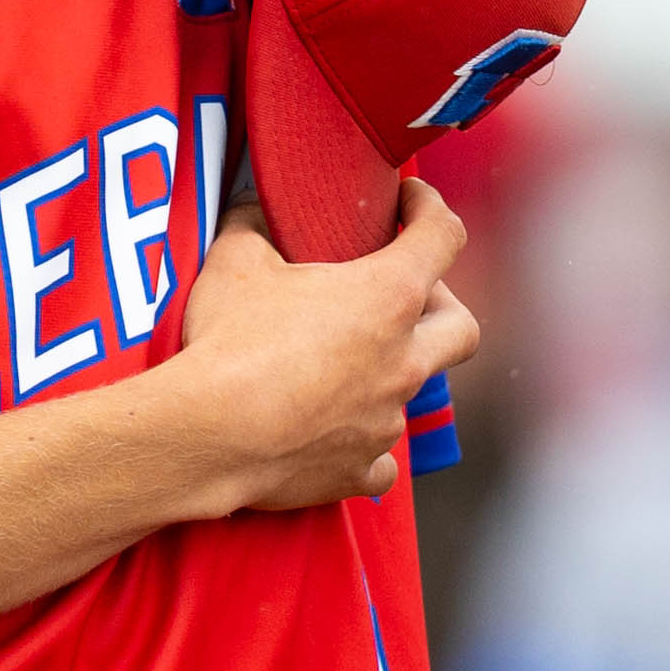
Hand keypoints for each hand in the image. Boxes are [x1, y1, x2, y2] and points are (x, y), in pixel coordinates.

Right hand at [161, 182, 474, 508]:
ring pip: (409, 393)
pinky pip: (379, 459)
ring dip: (384, 374)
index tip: (410, 202)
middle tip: (400, 298)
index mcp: (387, 298)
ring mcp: (387, 420)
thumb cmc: (228, 342)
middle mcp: (403, 361)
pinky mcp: (361, 468)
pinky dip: (361, 444)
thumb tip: (255, 210)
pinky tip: (331, 433)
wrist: (207, 435)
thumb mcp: (235, 259)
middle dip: (442, 306)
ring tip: (335, 366)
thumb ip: (254, 223)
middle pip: (462, 328)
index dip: (430, 209)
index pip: (442, 236)